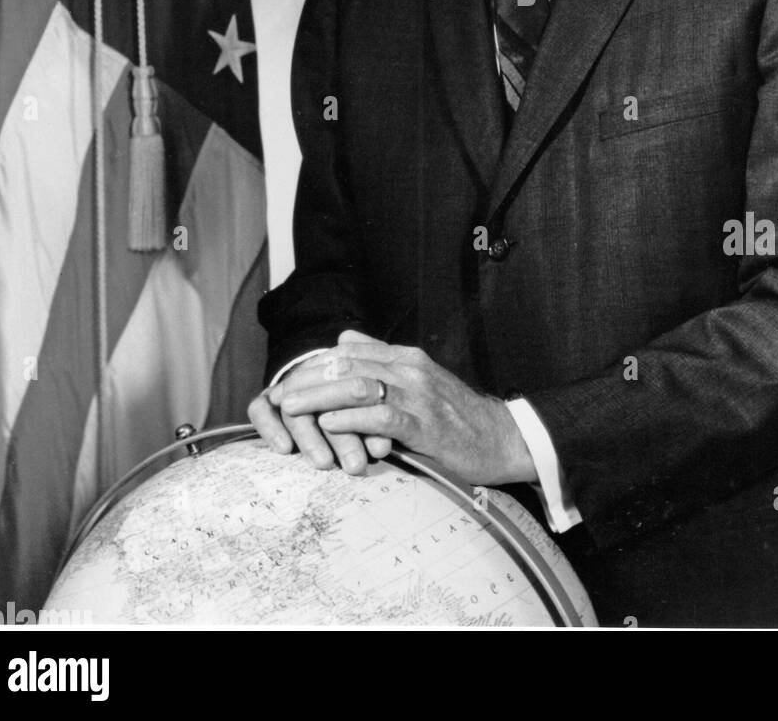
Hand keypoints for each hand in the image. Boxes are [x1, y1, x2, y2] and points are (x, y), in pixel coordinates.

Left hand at [272, 330, 536, 484]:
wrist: (501, 438)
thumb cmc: (456, 415)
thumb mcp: (419, 379)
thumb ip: (382, 359)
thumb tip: (344, 338)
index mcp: (406, 356)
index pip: (348, 352)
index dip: (313, 366)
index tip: (284, 381)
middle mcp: (409, 367)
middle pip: (346, 364)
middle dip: (306, 380)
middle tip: (276, 397)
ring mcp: (417, 393)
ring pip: (357, 385)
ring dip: (318, 398)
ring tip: (289, 409)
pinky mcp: (424, 423)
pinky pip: (381, 415)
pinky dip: (351, 418)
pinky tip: (328, 425)